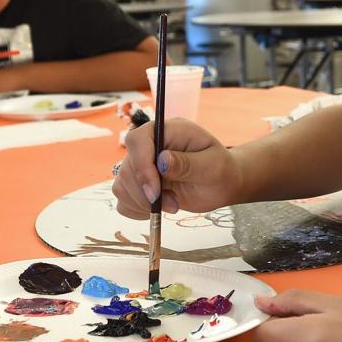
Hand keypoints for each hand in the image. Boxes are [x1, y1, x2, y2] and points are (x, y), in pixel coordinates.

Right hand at [112, 118, 242, 218]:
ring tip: (172, 204)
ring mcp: (141, 165)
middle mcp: (149, 145)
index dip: (141, 165)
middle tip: (173, 204)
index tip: (155, 191)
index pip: (138, 140)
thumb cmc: (220, 170)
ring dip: (143, 204)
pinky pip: (124, 200)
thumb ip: (188, 163)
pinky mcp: (138, 185)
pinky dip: (137, 210)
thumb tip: (162, 161)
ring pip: (121, 185)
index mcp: (167, 131)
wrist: (220, 184)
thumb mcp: (212, 165)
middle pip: (126, 168)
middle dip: (146, 193)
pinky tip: (158, 209)